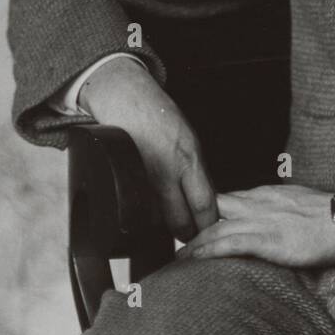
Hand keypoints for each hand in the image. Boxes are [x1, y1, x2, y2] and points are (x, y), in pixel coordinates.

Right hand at [80, 57, 216, 241]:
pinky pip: (137, 209)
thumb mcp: (189, 142)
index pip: (205, 205)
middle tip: (190, 237)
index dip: (208, 226)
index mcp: (188, 159)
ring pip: (157, 220)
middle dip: (187, 234)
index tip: (210, 232)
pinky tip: (149, 210)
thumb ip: (196, 173)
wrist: (125, 98)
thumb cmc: (159, 117)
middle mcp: (166, 170)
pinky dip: (145, 214)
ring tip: (168, 221)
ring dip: (164, 226)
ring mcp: (141, 177)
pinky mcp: (123, 180)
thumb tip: (207, 206)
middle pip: (180, 221)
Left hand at [177, 185, 334, 268]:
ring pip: (214, 228)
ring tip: (176, 258)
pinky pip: (229, 244)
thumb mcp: (295, 204)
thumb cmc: (327, 217)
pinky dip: (207, 251)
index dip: (203, 211)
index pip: (225, 198)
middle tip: (172, 240)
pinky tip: (193, 260)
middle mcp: (256, 203)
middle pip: (211, 208)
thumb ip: (275, 210)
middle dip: (189, 223)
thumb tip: (265, 223)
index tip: (189, 223)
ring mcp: (260, 221)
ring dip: (192, 244)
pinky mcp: (267, 240)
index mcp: (263, 194)